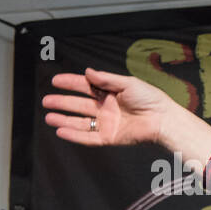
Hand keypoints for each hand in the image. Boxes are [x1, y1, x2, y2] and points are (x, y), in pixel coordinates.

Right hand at [42, 69, 210, 166]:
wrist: (163, 120)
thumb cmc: (150, 99)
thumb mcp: (127, 83)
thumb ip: (106, 79)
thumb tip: (87, 72)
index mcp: (110, 93)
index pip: (85, 87)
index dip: (70, 83)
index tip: (55, 80)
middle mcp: (106, 108)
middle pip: (79, 104)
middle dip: (62, 102)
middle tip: (47, 100)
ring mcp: (107, 123)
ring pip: (80, 122)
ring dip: (64, 119)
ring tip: (49, 116)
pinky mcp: (110, 137)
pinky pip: (89, 137)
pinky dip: (74, 135)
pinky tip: (60, 131)